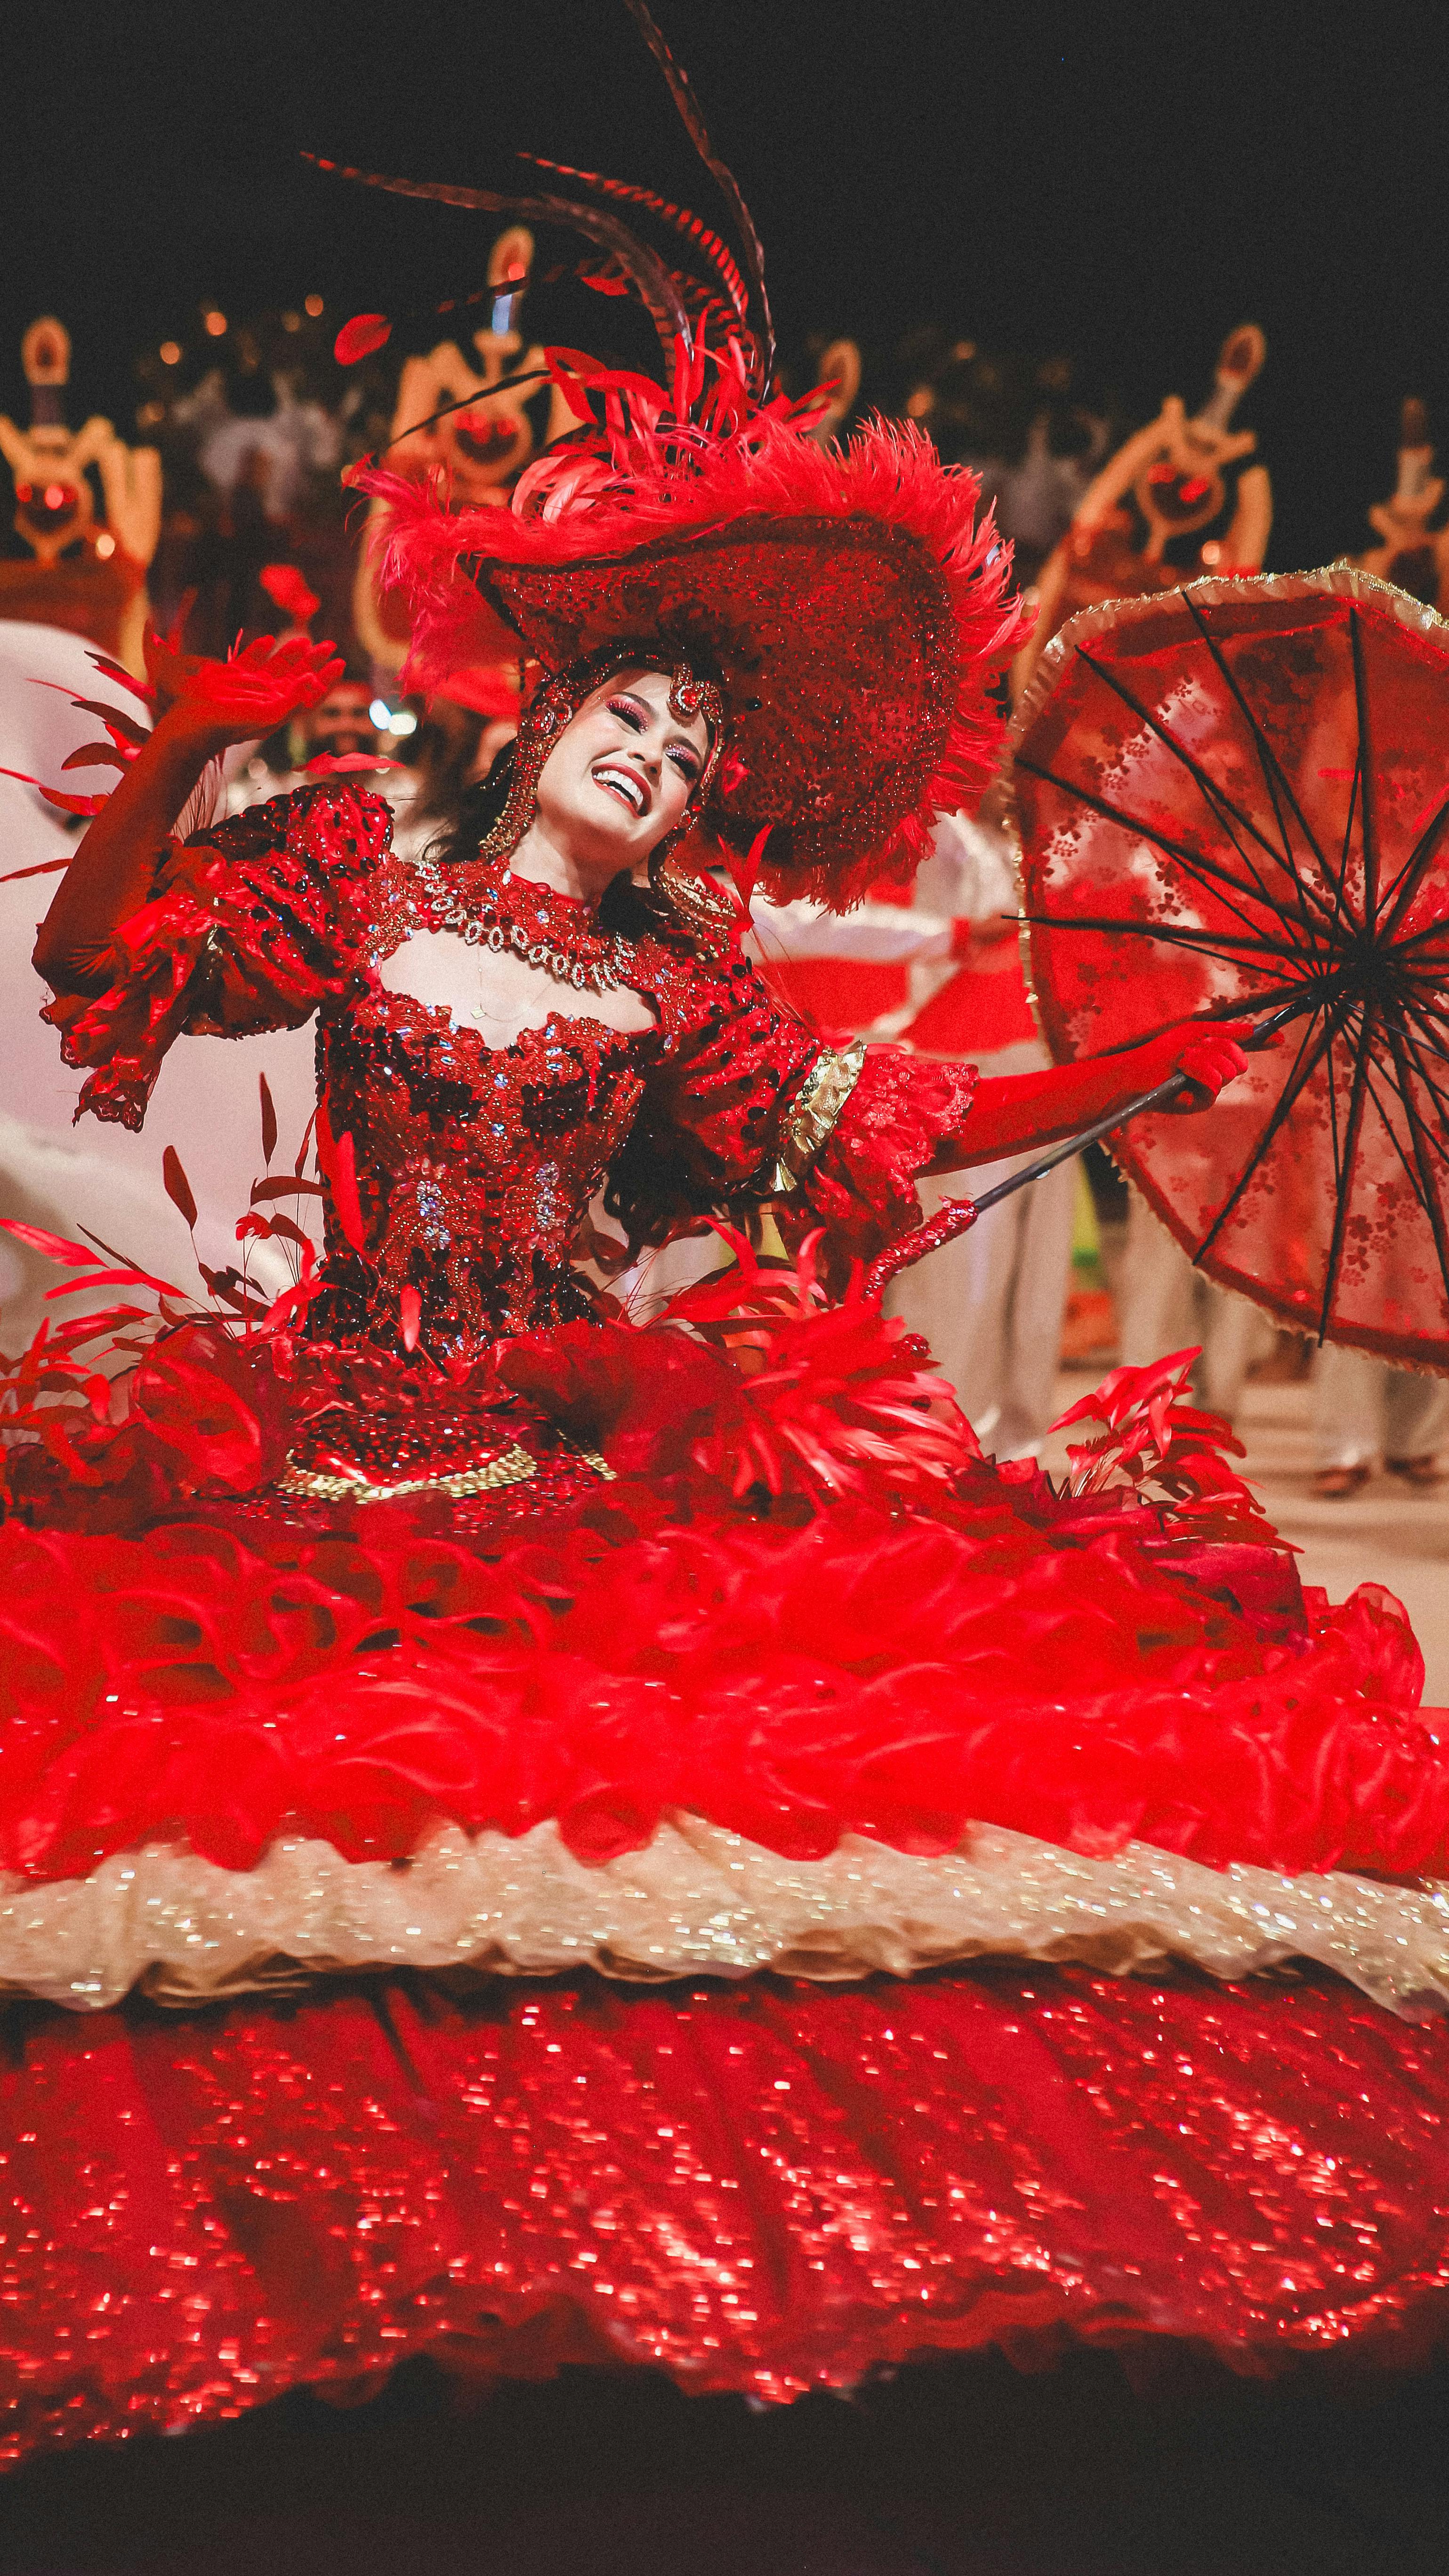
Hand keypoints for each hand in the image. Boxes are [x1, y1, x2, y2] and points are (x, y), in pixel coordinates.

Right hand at [144, 629, 344, 750]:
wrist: (192, 725)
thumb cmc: (230, 725)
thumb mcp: (265, 715)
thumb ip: (290, 701)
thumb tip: (310, 681)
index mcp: (279, 711)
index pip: (310, 695)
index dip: (326, 680)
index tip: (339, 662)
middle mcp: (267, 700)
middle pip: (297, 678)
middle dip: (314, 662)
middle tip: (329, 644)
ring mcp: (249, 688)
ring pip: (275, 667)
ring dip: (290, 653)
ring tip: (304, 639)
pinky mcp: (230, 678)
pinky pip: (249, 661)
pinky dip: (259, 650)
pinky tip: (267, 639)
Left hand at [1132, 1019, 1256, 1110]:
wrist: (1139, 1072)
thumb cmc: (1162, 1051)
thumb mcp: (1195, 1032)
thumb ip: (1225, 1031)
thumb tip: (1252, 1030)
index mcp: (1215, 1053)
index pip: (1244, 1048)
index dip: (1262, 1042)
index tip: (1278, 1039)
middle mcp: (1217, 1071)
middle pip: (1240, 1058)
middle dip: (1220, 1048)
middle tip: (1197, 1047)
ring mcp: (1211, 1088)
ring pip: (1228, 1070)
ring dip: (1203, 1058)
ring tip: (1183, 1060)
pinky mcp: (1204, 1101)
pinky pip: (1215, 1083)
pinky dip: (1198, 1071)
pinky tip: (1183, 1072)